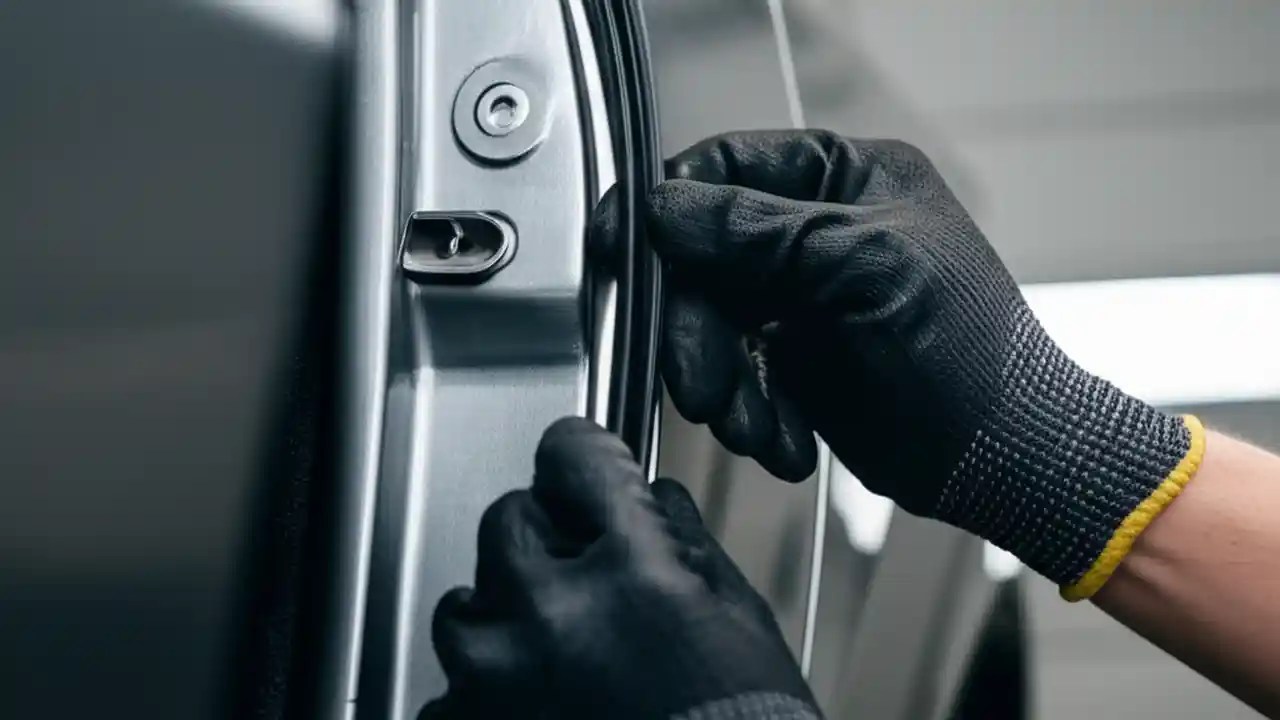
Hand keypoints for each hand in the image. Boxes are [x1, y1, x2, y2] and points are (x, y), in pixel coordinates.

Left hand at [422, 417, 819, 719]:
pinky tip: (543, 705)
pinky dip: (491, 690)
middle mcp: (548, 612)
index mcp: (628, 571)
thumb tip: (650, 499)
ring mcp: (497, 674)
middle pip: (508, 518)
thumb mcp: (735, 617)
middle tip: (584, 583)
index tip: (582, 468)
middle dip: (545, 541)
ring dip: (506, 615)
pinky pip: (453, 686)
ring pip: (468, 601)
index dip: (583, 458)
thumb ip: (682, 542)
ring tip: (559, 656)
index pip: (572, 457)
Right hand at [646, 129, 1194, 589]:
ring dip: (720, 381)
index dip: (668, 210)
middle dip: (696, 329)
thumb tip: (665, 208)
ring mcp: (801, 293)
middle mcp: (816, 228)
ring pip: (708, 320)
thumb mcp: (863, 270)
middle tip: (700, 386)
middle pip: (703, 256)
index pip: (725, 169)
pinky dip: (745, 409)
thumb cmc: (967, 355)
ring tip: (753, 428)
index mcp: (845, 178)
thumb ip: (760, 234)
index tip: (623, 249)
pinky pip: (732, 368)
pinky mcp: (793, 354)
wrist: (1002, 458)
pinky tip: (780, 439)